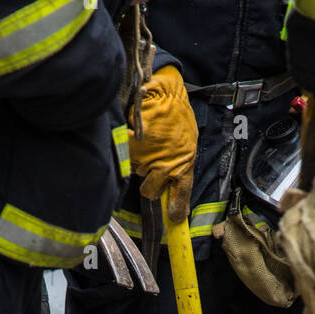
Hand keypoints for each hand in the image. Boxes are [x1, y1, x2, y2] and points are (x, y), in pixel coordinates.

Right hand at [129, 64, 198, 220]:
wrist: (167, 93)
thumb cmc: (178, 121)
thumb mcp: (188, 151)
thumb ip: (180, 182)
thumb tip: (176, 216)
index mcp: (183, 166)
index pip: (180, 196)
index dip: (176, 209)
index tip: (173, 219)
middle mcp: (166, 165)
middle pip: (149, 192)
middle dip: (149, 183)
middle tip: (152, 166)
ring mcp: (148, 156)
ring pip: (137, 173)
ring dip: (139, 164)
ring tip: (147, 145)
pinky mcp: (133, 145)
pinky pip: (126, 159)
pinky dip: (128, 151)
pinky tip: (136, 140)